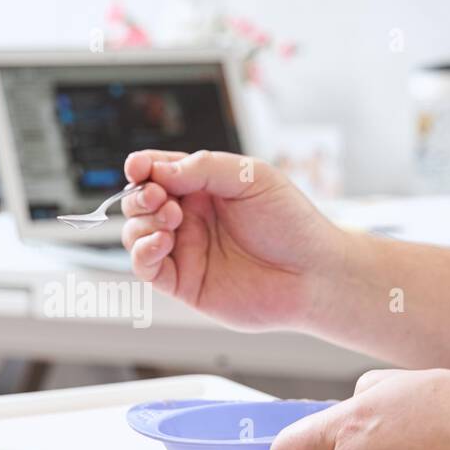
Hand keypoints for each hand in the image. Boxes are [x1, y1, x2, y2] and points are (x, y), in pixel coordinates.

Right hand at [120, 149, 338, 330]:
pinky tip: (160, 242)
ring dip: (143, 222)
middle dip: (141, 195)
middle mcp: (190, 218)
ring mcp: (185, 250)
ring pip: (136, 233)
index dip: (142, 167)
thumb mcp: (251, 177)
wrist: (313, 273)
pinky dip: (142, 252)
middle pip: (140, 201)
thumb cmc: (291, 223)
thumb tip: (159, 170)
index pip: (158, 171)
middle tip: (160, 197)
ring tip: (171, 218)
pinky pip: (146, 267)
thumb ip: (204, 168)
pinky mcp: (184, 282)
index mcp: (204, 187)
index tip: (138, 167)